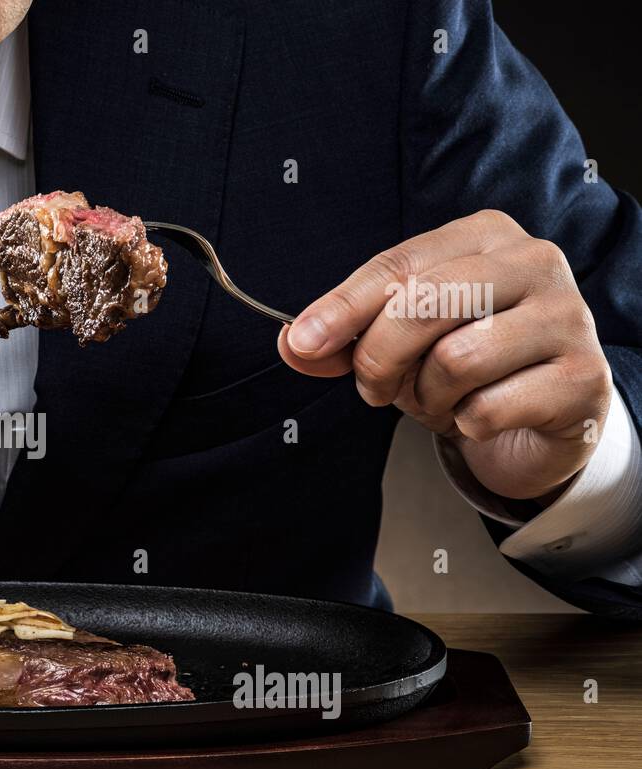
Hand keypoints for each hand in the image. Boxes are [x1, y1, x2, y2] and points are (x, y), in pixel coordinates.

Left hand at [278, 209, 611, 500]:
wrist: (543, 416)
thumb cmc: (466, 364)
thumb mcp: (398, 343)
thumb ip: (344, 339)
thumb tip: (293, 344)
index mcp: (484, 236)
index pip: (399, 266)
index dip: (343, 307)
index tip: (304, 341)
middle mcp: (534, 262)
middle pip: (423, 305)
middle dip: (380, 359)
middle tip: (376, 390)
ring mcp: (567, 317)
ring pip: (456, 359)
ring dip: (428, 397)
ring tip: (441, 401)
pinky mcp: (584, 377)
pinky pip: (489, 407)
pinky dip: (467, 424)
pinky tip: (481, 417)